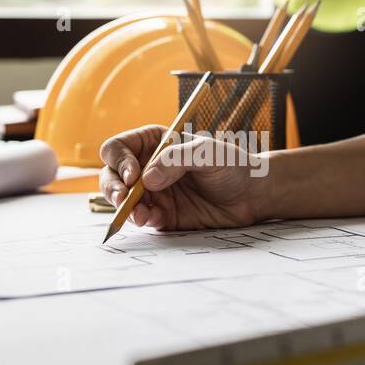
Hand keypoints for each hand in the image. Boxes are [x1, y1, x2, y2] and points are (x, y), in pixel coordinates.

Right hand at [99, 125, 267, 230]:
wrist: (252, 195)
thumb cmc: (232, 164)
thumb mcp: (208, 153)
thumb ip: (177, 159)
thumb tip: (147, 179)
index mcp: (154, 143)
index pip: (118, 148)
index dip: (119, 161)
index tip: (133, 175)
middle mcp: (148, 167)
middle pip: (112, 175)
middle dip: (113, 188)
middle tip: (124, 200)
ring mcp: (153, 193)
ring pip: (122, 200)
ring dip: (125, 208)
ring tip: (140, 215)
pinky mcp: (162, 215)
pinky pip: (142, 219)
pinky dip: (142, 221)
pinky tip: (153, 220)